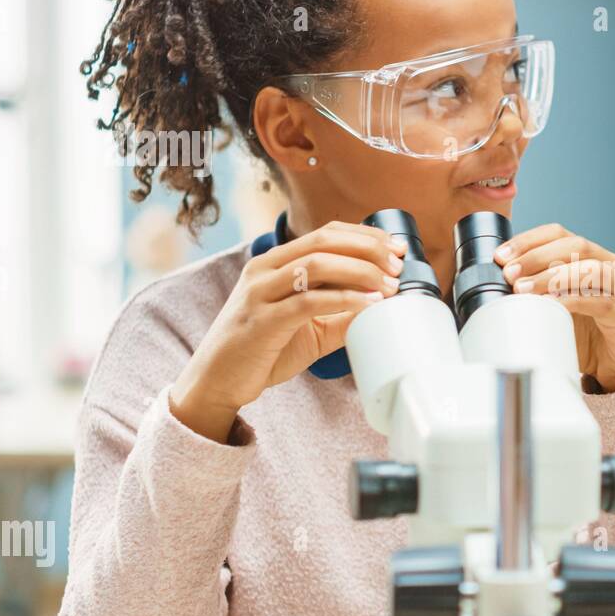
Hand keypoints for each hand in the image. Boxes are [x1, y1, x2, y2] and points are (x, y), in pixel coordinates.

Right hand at [169, 221, 406, 442]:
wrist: (216, 382)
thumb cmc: (262, 351)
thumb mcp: (309, 328)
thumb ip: (341, 313)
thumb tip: (383, 305)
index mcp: (275, 262)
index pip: (326, 233)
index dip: (365, 236)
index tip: (397, 248)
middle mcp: (265, 269)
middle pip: (324, 242)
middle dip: (368, 249)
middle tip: (398, 266)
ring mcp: (260, 292)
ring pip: (316, 265)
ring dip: (360, 271)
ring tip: (389, 287)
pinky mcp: (261, 320)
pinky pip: (308, 302)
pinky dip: (344, 300)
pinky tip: (368, 305)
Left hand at [494, 223, 614, 392]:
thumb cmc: (589, 335)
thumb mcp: (556, 308)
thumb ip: (535, 294)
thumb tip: (494, 288)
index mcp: (590, 257)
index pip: (558, 235)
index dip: (528, 240)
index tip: (501, 255)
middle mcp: (609, 266)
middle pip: (574, 245)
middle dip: (536, 257)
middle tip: (509, 274)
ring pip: (590, 269)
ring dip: (553, 277)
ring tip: (524, 290)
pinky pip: (602, 301)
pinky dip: (575, 300)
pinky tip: (553, 305)